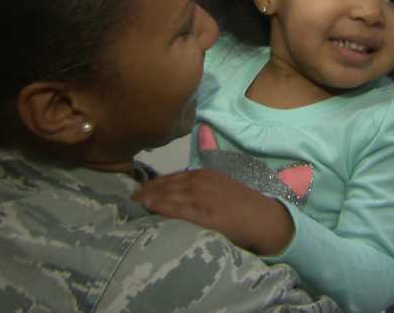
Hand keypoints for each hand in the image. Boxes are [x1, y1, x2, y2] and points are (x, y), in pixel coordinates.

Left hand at [131, 169, 293, 255]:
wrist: (264, 219)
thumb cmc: (242, 206)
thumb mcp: (220, 187)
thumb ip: (201, 186)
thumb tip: (178, 191)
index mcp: (205, 174)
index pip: (172, 177)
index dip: (153, 184)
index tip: (138, 190)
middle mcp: (202, 181)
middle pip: (167, 185)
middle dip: (147, 191)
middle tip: (129, 198)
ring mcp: (203, 198)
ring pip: (170, 195)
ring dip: (149, 198)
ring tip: (134, 204)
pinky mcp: (206, 215)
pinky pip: (179, 210)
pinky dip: (163, 207)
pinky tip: (150, 208)